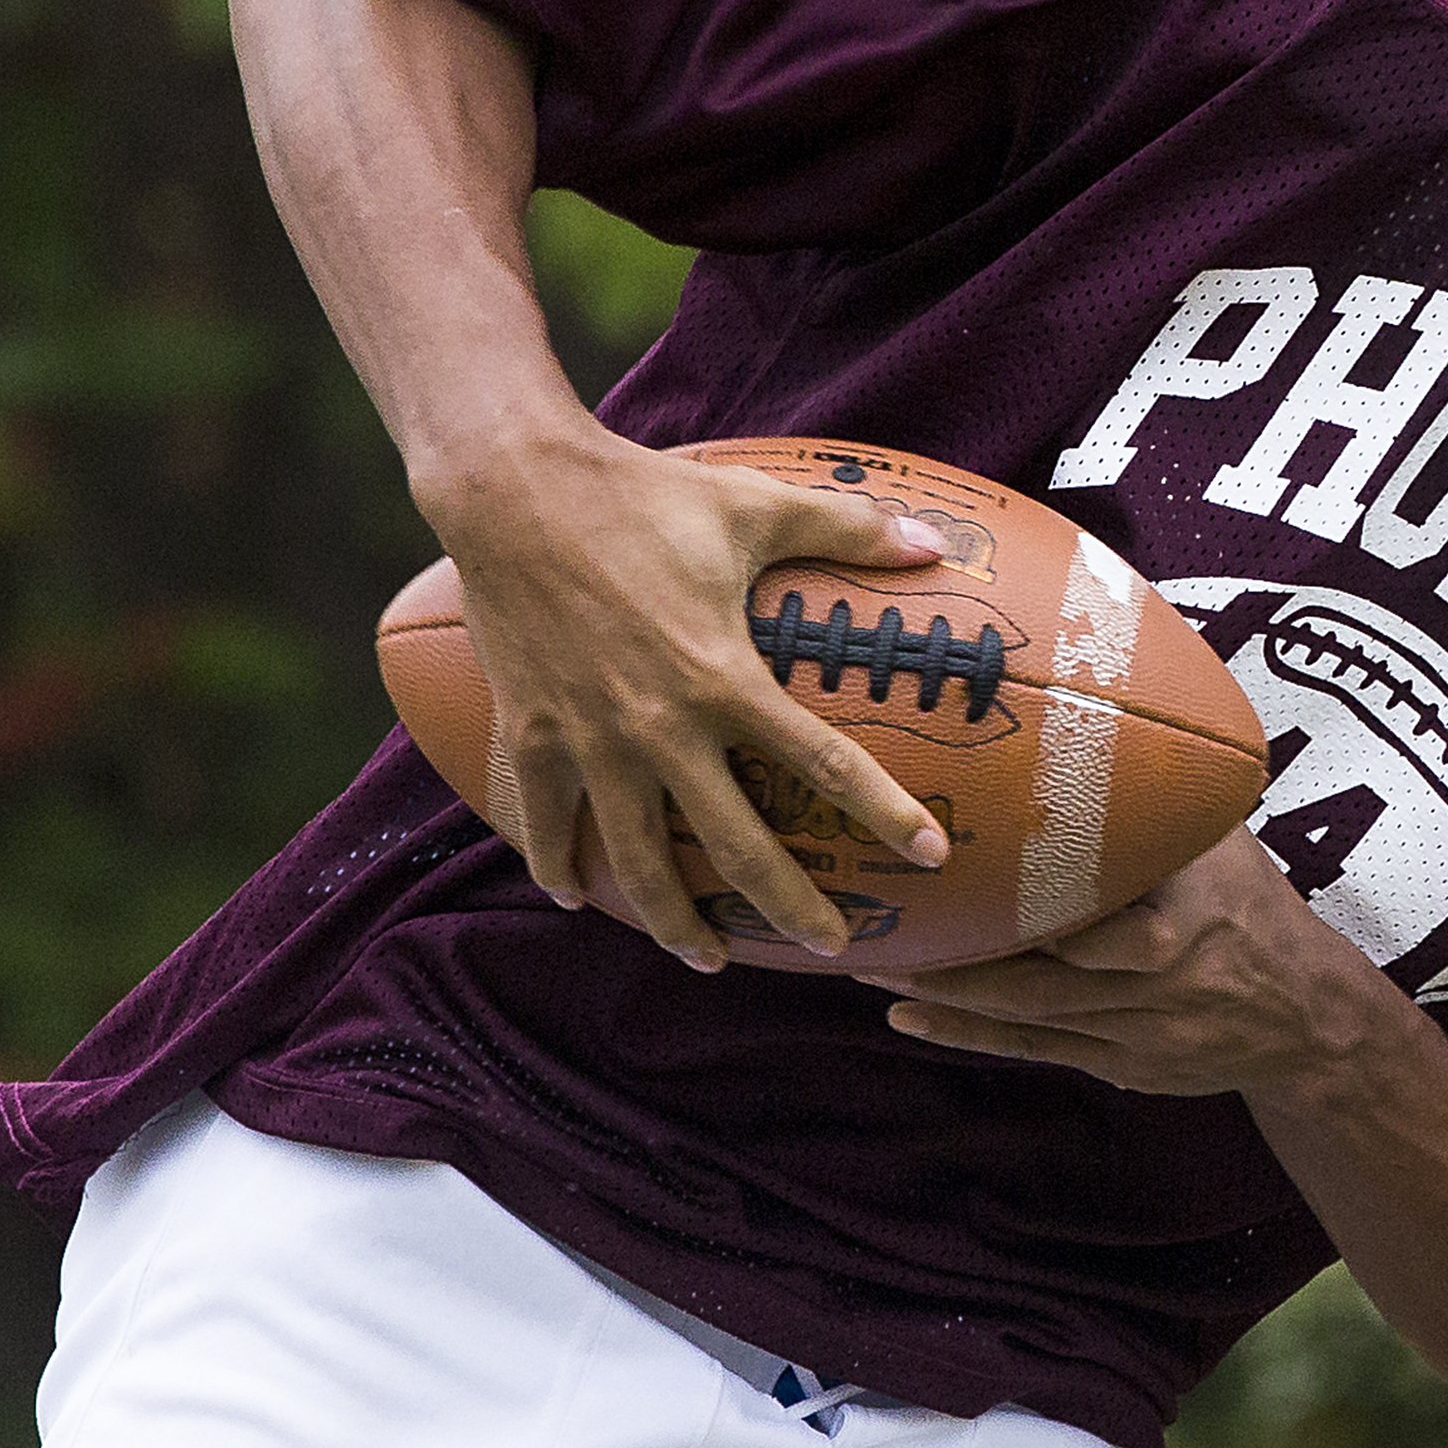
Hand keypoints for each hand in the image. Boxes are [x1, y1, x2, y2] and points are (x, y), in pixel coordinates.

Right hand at [424, 420, 949, 969]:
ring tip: (708, 959)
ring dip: (675, 923)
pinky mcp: (530, 736)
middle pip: (736, 847)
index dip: (884, 812)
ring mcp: (589, 741)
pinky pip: (547, 824)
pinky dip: (559, 867)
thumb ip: (848, 530)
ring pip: (636, 863)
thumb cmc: (643, 494)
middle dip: (791, 908)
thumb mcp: (754, 504)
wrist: (514, 489)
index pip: (823, 762)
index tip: (929, 856)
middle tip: (834, 945)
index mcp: (723, 677)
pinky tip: (575, 896)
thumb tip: (933, 543)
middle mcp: (659, 727)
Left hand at [865, 825, 1394, 1097]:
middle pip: (1038, 966)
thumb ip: (1166, 789)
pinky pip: (1033, 1051)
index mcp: (1183, 909)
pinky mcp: (1120, 1067)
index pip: (1089, 898)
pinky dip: (965, 1038)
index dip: (1016, 885)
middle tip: (879, 915)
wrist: (1310, 1018)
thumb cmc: (1252, 907)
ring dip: (942, 991)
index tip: (944, 848)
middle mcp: (1157, 974)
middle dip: (952, 948)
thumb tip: (1112, 685)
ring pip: (1024, 1013)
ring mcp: (1136, 1030)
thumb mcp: (1224, 840)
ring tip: (872, 960)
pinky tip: (906, 1019)